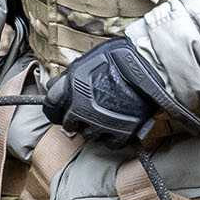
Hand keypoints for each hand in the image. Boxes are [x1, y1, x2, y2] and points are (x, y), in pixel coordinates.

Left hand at [44, 38, 187, 145]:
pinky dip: (111, 137)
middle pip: (69, 124)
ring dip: (93, 128)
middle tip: (85, 113)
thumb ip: (71, 75)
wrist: (150, 66)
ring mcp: (100, 124)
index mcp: (70, 90)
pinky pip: (109, 143)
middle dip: (75, 119)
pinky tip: (115, 128)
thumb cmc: (120, 57)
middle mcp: (81, 110)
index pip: (50, 105)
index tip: (60, 107)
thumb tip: (58, 83)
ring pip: (88, 135)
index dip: (55, 105)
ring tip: (103, 118)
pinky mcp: (120, 132)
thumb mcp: (87, 59)